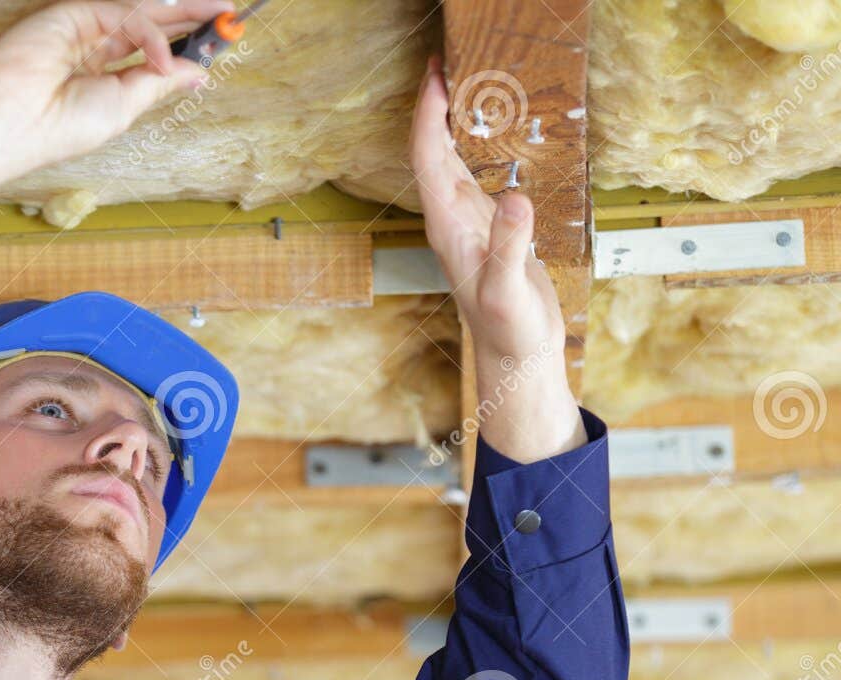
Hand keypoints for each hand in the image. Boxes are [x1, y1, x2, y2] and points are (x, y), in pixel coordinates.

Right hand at [0, 0, 233, 214]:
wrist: (13, 121)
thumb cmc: (59, 127)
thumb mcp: (124, 108)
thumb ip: (159, 83)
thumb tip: (198, 74)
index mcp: (104, 79)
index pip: (153, 54)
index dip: (187, 45)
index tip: (221, 42)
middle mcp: (97, 51)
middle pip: (155, 26)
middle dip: (192, 18)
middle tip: (229, 13)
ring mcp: (86, 30)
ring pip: (144, 13)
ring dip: (184, 11)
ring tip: (221, 11)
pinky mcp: (76, 14)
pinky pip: (127, 16)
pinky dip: (151, 35)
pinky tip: (164, 56)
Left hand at [408, 54, 563, 367]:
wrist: (516, 355)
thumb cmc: (507, 329)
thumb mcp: (508, 290)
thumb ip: (510, 248)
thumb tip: (515, 200)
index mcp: (447, 225)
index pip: (428, 157)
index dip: (429, 114)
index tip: (437, 73)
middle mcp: (451, 217)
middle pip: (435, 149)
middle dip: (439, 104)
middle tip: (454, 59)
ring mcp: (469, 220)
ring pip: (455, 159)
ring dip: (459, 120)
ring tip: (475, 79)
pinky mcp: (491, 225)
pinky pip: (479, 173)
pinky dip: (485, 144)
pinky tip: (500, 127)